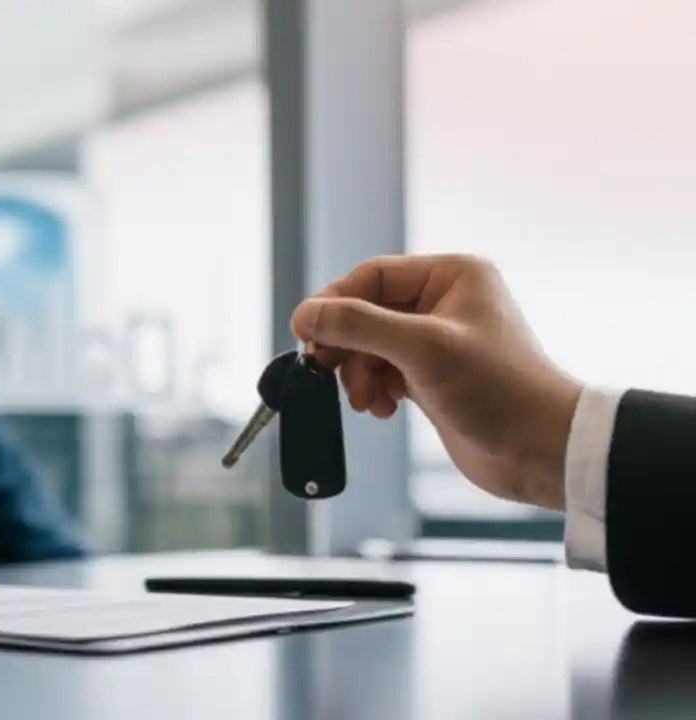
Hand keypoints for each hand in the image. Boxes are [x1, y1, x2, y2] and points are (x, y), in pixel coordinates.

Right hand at [291, 254, 582, 509]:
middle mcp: (444, 301)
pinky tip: (383, 409)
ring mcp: (437, 340)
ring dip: (358, 373)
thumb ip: (358, 325)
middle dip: (346, 345)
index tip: (304, 333)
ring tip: (367, 401)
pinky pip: (384, 371)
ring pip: (370, 345)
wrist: (541, 451)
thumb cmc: (499, 390)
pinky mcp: (433, 375)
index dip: (334, 303)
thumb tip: (305, 314)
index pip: (371, 276)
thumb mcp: (422, 348)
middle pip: (366, 311)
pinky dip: (374, 389)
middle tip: (324, 370)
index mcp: (452, 275)